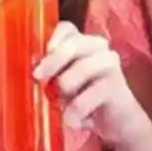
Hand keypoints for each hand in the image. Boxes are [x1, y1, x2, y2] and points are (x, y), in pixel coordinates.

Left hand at [32, 22, 149, 143]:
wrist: (117, 121)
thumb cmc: (85, 98)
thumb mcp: (64, 82)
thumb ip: (52, 72)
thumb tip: (34, 72)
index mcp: (83, 41)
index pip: (67, 28)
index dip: (52, 38)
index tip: (41, 54)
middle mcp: (99, 46)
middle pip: (73, 44)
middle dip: (53, 61)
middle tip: (38, 77)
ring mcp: (110, 63)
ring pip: (79, 70)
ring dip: (66, 90)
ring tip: (63, 105)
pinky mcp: (117, 86)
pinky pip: (87, 97)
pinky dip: (76, 111)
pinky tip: (73, 120)